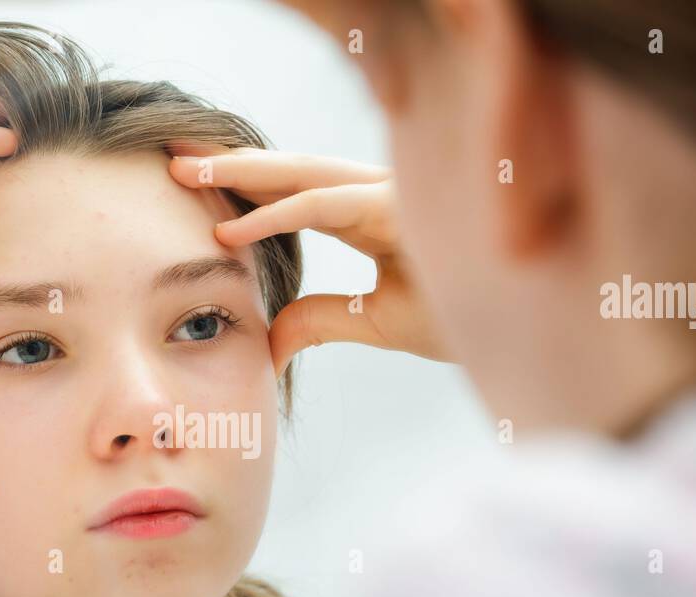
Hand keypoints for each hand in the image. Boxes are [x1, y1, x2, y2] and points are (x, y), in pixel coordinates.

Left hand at [168, 147, 446, 375]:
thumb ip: (322, 319)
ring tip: (183, 175)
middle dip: (228, 163)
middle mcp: (378, 192)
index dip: (241, 186)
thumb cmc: (464, 316)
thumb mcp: (376, 322)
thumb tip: (271, 340)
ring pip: (302, 172)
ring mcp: (393, 193)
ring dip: (238, 173)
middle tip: (167, 157)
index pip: (293, 190)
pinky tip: (230, 229)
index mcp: (370, 212)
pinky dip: (276, 214)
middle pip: (290, 168)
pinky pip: (328, 205)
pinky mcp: (403, 209)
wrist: (528, 329)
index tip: (187, 190)